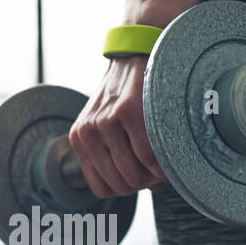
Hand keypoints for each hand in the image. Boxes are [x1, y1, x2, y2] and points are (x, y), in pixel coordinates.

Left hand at [68, 57, 164, 197]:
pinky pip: (147, 157)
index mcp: (79, 140)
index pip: (102, 188)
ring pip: (133, 176)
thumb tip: (147, 187)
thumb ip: (115, 155)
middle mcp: (86, 133)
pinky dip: (161, 164)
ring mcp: (103, 122)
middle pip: (119, 186)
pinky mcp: (124, 113)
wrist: (135, 55)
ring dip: (153, 176)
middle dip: (142, 184)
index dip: (126, 189)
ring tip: (163, 163)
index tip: (142, 177)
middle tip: (157, 171)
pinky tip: (166, 155)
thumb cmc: (128, 97)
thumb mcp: (108, 125)